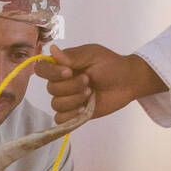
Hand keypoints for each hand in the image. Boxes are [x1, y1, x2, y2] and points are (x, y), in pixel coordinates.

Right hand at [34, 43, 166, 123]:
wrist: (128, 82)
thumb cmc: (112, 65)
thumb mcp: (93, 55)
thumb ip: (72, 57)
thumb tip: (52, 50)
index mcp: (63, 65)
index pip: (42, 69)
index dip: (51, 72)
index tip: (69, 72)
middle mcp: (62, 82)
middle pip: (51, 89)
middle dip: (71, 87)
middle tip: (89, 81)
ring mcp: (67, 98)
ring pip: (56, 104)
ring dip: (73, 100)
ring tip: (90, 94)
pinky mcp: (74, 113)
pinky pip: (60, 119)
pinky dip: (70, 116)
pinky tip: (83, 109)